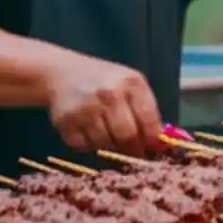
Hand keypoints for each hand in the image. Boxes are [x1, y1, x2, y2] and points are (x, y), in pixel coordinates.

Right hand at [44, 55, 162, 157]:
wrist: (63, 72)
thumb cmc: (105, 81)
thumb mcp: (130, 85)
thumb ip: (146, 110)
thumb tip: (160, 144)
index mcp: (131, 83)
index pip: (149, 120)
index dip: (152, 139)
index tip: (152, 147)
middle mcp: (109, 94)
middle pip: (127, 136)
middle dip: (132, 149)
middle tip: (131, 151)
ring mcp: (86, 108)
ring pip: (106, 145)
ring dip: (109, 147)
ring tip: (107, 134)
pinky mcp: (66, 121)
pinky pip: (84, 147)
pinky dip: (89, 145)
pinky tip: (88, 131)